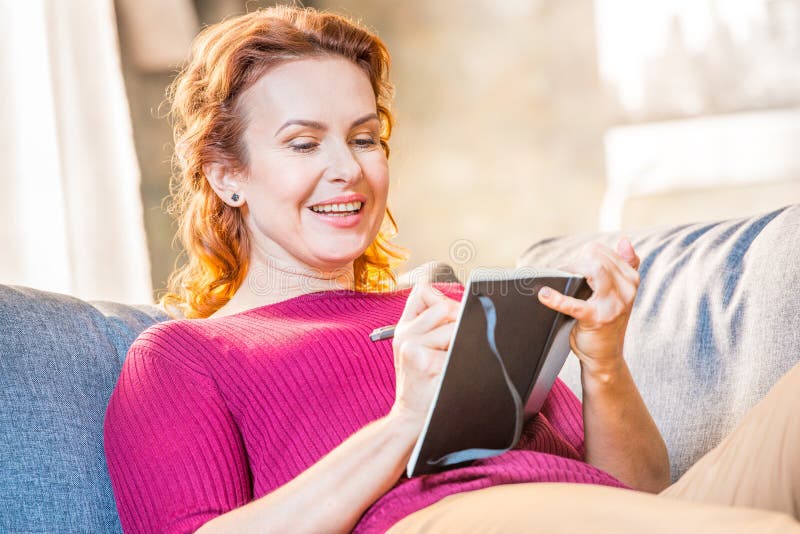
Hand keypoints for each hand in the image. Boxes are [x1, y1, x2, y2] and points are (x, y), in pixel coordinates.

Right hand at [390, 282, 459, 428]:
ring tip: (449, 363)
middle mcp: (405, 335)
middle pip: (445, 308)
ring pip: (454, 329)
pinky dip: (463, 363)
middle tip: (454, 347)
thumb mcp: (417, 351)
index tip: (450, 316)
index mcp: (404, 328)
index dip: (442, 299)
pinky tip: (451, 374)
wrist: (411, 417)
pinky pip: (458, 351)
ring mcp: (413, 348)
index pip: (422, 292)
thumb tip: (465, 305)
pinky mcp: (425, 363)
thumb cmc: (421, 384)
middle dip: (459, 323)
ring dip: (461, 346)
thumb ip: (431, 325)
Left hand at [537, 238, 640, 375]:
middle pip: (597, 257)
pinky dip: (556, 299)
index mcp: (631, 279)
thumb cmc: (606, 321)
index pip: (603, 251)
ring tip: (557, 281)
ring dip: (570, 272)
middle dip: (574, 262)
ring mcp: (614, 305)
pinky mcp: (597, 319)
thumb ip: (623, 266)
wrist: (605, 357)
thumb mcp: (617, 292)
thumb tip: (624, 240)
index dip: (582, 256)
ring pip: (594, 270)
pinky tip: (544, 295)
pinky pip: (575, 304)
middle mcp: (627, 290)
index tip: (572, 267)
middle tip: (562, 275)